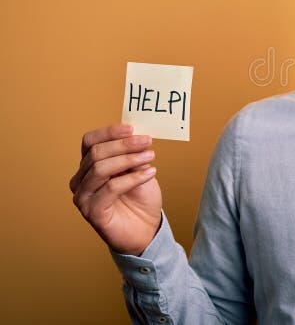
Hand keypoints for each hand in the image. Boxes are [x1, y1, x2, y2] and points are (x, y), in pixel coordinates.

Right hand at [70, 123, 161, 254]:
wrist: (146, 229)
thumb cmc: (140, 198)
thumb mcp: (139, 169)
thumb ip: (134, 154)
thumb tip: (137, 136)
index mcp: (89, 166)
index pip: (89, 141)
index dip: (109, 132)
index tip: (131, 128)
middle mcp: (80, 180)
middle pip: (96, 153)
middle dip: (124, 145)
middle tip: (147, 141)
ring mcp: (83, 197)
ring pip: (100, 168)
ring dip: (128, 159)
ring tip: (150, 156)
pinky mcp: (92, 212)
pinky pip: (110, 188)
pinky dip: (132, 178)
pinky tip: (150, 174)